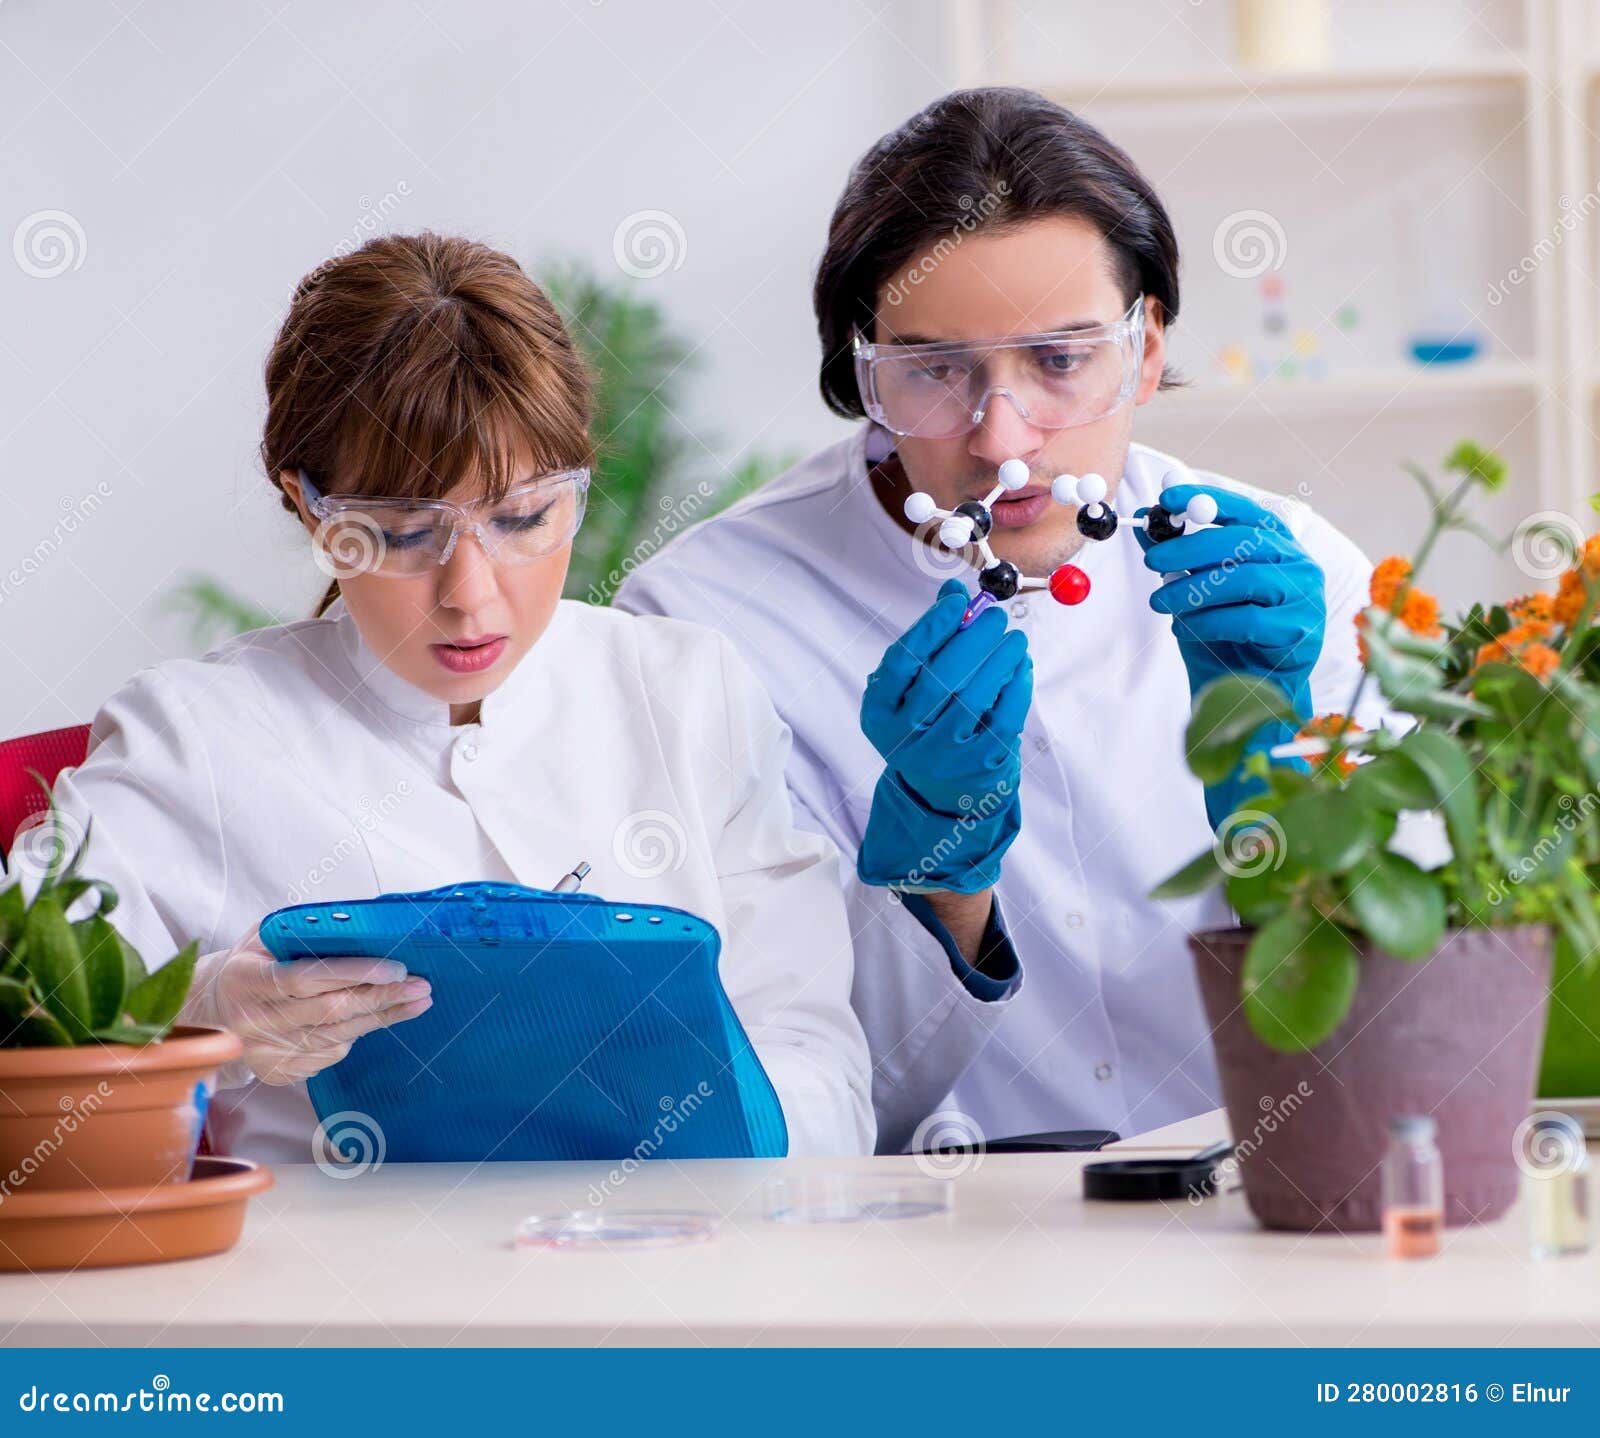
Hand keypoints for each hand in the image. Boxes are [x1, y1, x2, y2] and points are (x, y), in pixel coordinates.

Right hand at [183, 927, 432, 1085]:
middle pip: (329, 1012)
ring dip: (381, 1018)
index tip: (397, 968)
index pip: (306, 978)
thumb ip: (304, 930)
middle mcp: (252, 1021)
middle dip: (382, 997)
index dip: (355, 973)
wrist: (211, 1009)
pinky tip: (378, 1018)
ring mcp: (264, 1052)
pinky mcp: (277, 1072)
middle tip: (421, 986)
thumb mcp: (265, 935)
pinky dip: (357, 1035)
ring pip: (336, 1037)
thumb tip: (361, 924)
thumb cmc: (252, 961)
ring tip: (416, 1001)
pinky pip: (329, 1056)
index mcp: (246, 979)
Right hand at [858, 579, 1032, 892]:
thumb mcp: (914, 684)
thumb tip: (957, 591)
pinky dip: (1017, 686)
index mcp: (881, 713)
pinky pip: (1004, 718)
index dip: (930, 627)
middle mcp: (906, 738)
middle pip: (940, 679)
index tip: (957, 600)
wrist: (944, 784)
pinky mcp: (981, 765)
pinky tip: (1020, 666)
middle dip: (972, 639)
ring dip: (1000, 659)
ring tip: (1014, 638)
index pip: (902, 663)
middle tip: (995, 616)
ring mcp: (944, 755)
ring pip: (975, 698)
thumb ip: (932, 639)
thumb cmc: (927, 717)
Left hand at [1136, 483, 1324, 712]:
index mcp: (1277, 546)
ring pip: (1244, 579)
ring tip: (1160, 603)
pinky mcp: (1301, 633)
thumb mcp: (1194, 591)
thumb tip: (1143, 521)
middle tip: (1153, 561)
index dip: (1208, 500)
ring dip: (1193, 590)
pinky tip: (1186, 630)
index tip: (1168, 499)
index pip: (1245, 511)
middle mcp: (1299, 565)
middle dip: (1191, 547)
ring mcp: (1306, 598)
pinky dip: (1209, 622)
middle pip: (1244, 542)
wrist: (1248, 693)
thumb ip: (1177, 556)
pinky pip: (1247, 620)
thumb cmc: (1225, 637)